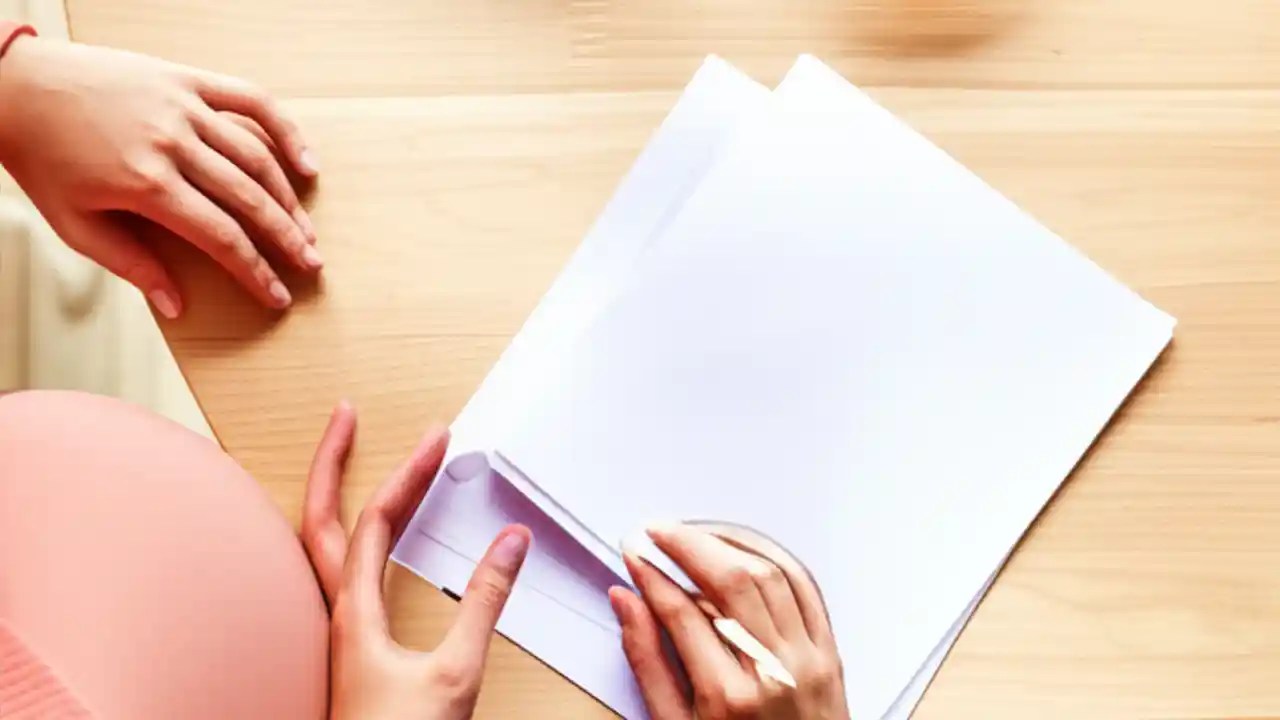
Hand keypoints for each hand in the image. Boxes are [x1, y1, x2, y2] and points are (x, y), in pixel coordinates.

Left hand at [0, 35, 319, 316]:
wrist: (16, 87)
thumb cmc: (42, 158)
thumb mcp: (75, 223)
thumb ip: (131, 265)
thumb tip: (177, 307)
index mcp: (145, 183)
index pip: (220, 237)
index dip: (255, 271)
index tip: (278, 296)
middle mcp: (172, 142)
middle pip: (249, 199)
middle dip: (286, 239)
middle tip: (311, 266)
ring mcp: (184, 106)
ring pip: (256, 157)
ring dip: (288, 199)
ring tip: (306, 231)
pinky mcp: (187, 79)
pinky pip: (251, 100)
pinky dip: (286, 130)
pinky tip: (307, 162)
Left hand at [301, 402, 531, 719]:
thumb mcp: (455, 672)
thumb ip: (483, 602)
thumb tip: (508, 542)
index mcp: (353, 613)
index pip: (375, 520)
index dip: (408, 473)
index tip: (437, 438)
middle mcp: (332, 614)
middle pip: (319, 517)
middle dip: (333, 459)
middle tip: (346, 416)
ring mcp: (334, 631)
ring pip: (316, 545)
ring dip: (332, 494)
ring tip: (346, 462)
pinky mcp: (345, 649)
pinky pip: (332, 574)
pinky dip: (345, 538)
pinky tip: (362, 545)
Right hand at [612, 523, 849, 719]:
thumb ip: (648, 662)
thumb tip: (625, 601)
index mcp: (728, 699)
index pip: (683, 612)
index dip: (652, 574)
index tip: (634, 553)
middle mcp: (775, 672)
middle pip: (732, 579)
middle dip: (689, 543)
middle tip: (658, 530)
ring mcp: (809, 659)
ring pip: (772, 572)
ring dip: (729, 541)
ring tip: (695, 534)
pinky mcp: (830, 651)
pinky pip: (806, 586)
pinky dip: (773, 557)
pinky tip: (743, 549)